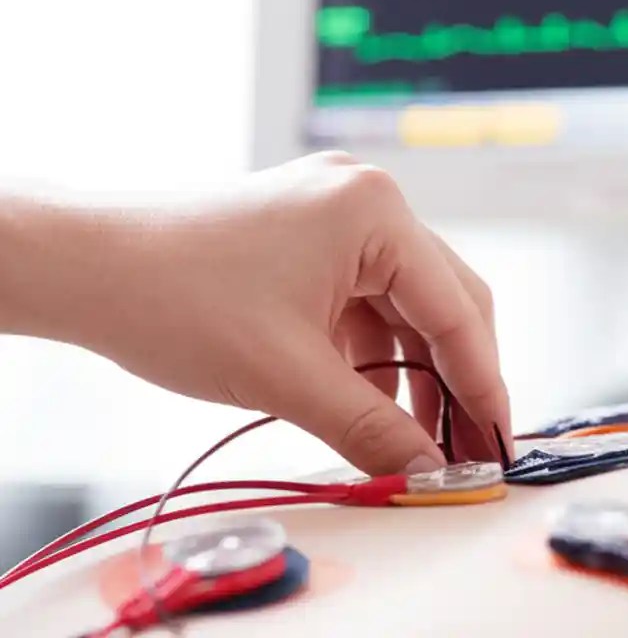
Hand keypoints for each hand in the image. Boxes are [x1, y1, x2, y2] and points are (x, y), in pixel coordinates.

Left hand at [13, 152, 509, 474]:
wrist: (85, 268)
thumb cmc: (171, 300)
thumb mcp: (286, 377)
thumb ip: (371, 430)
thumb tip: (431, 472)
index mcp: (374, 212)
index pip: (457, 309)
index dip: (483, 384)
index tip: (496, 440)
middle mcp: (368, 202)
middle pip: (445, 303)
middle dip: (457, 381)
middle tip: (466, 449)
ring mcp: (340, 218)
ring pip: (408, 308)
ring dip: (417, 375)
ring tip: (420, 442)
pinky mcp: (315, 240)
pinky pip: (369, 305)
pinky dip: (376, 357)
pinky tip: (375, 408)